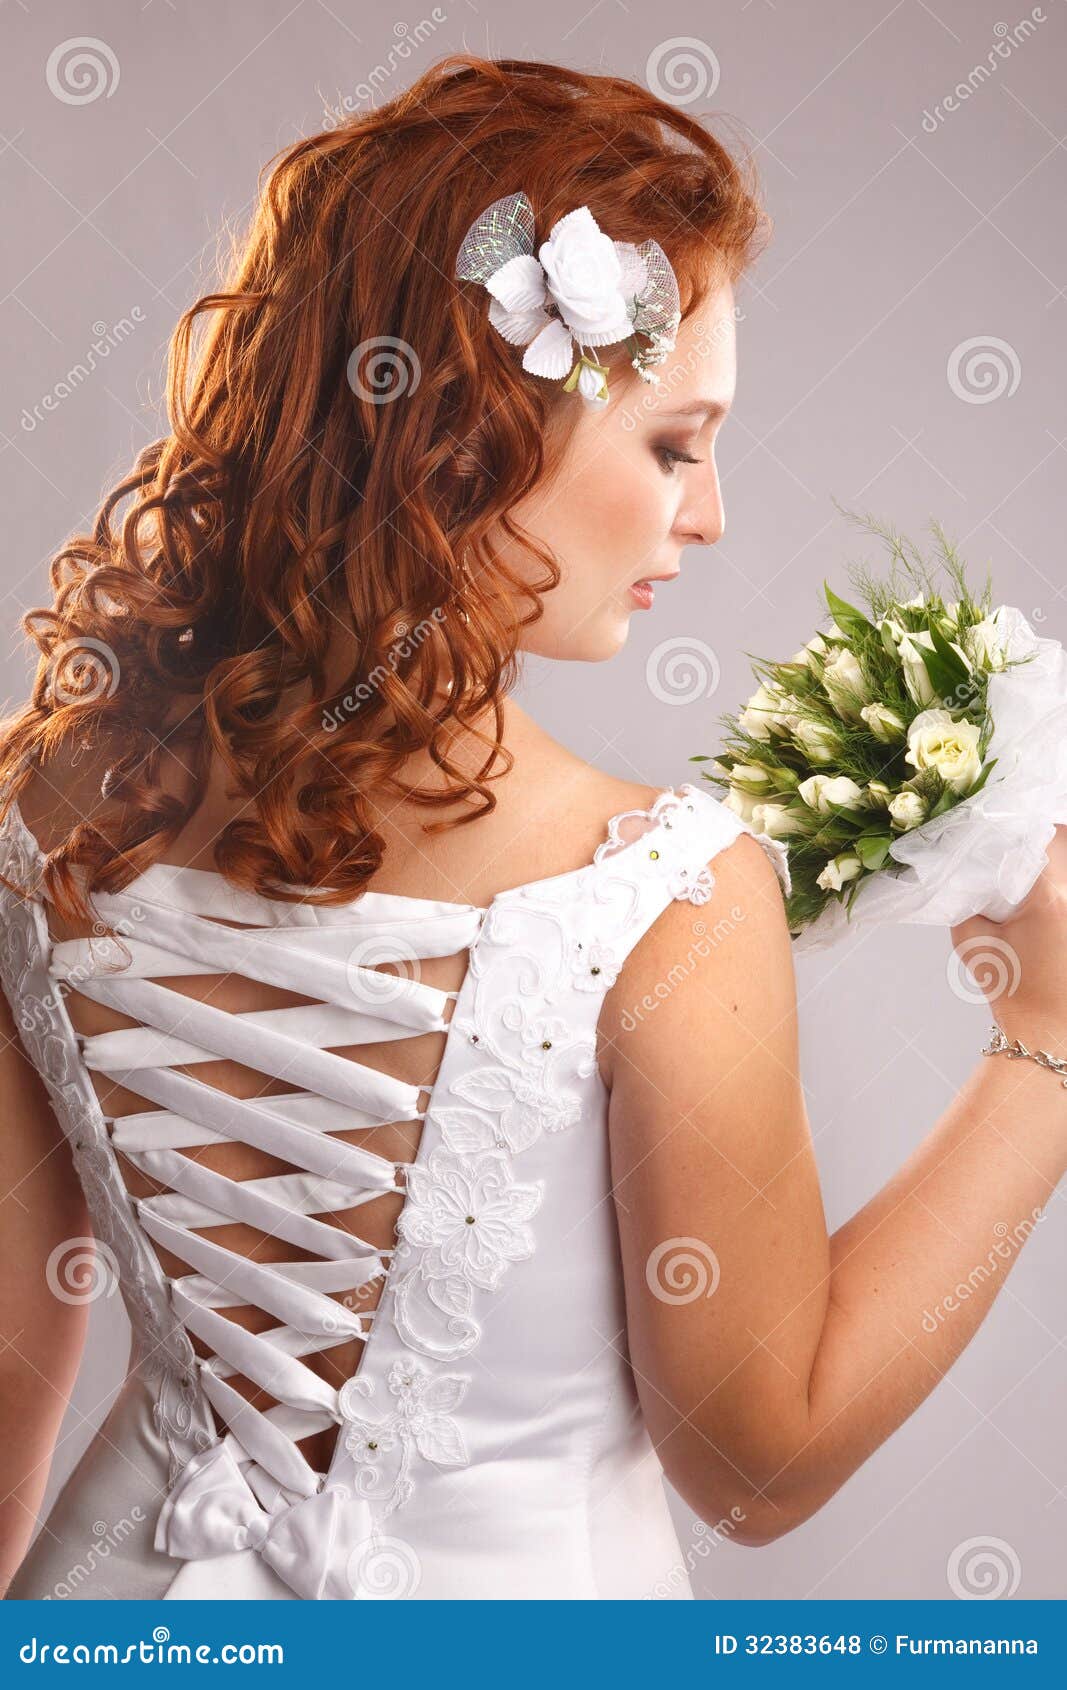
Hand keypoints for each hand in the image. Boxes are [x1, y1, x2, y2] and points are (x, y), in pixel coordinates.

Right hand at [950, 822, 1066, 1050]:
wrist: (1043, 1028)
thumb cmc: (1010, 988)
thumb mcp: (971, 940)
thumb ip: (966, 902)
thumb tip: (968, 877)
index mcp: (1046, 898)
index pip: (1029, 846)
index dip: (1007, 839)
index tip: (988, 839)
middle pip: (1049, 858)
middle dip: (1025, 858)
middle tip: (999, 864)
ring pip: (1058, 879)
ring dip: (1038, 878)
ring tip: (1013, 894)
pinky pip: (1061, 900)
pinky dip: (1045, 900)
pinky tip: (1031, 919)